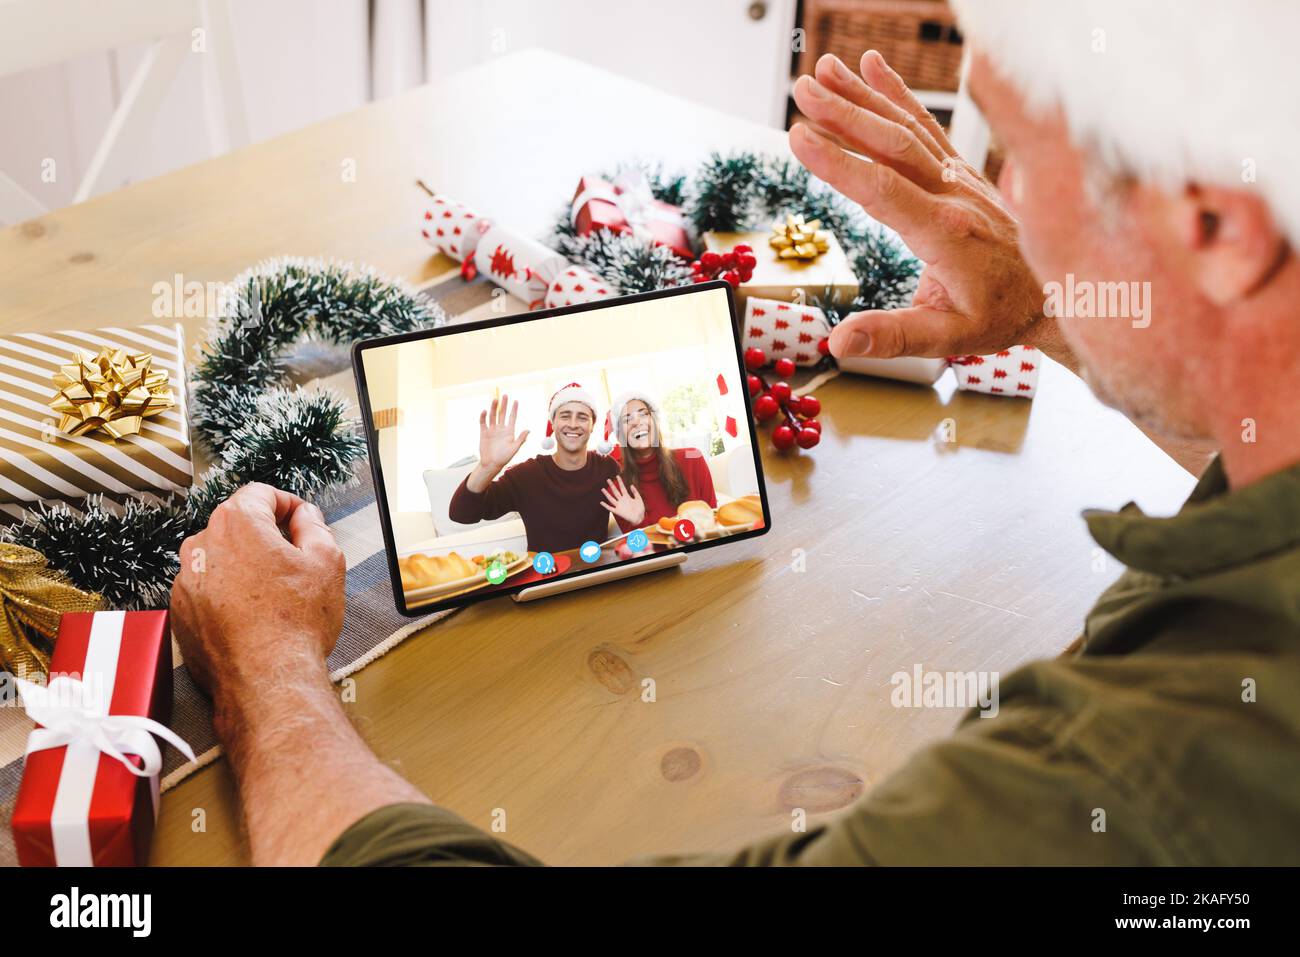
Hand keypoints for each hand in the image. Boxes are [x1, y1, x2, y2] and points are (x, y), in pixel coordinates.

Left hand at [170, 483, 345, 704]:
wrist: (267, 679)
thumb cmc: (295, 623)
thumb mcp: (326, 561)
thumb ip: (314, 526)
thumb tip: (304, 518)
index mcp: (236, 523)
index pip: (259, 493)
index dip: (287, 503)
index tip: (300, 519)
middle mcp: (201, 546)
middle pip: (237, 525)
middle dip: (265, 536)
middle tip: (294, 558)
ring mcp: (185, 581)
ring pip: (220, 559)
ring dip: (244, 566)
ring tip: (274, 593)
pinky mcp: (180, 613)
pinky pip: (207, 590)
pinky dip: (227, 594)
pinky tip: (253, 616)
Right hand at [478, 393, 528, 473]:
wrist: (491, 464)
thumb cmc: (504, 457)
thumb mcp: (514, 448)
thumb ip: (521, 439)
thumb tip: (528, 430)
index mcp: (509, 431)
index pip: (512, 417)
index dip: (514, 409)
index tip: (516, 401)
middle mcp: (501, 429)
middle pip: (502, 414)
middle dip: (504, 405)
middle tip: (505, 395)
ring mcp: (492, 430)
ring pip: (493, 416)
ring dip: (493, 408)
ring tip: (495, 399)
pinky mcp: (484, 433)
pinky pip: (483, 422)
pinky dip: (483, 416)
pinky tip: (484, 411)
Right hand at [600, 476, 644, 526]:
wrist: (639, 518)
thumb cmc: (640, 509)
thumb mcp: (639, 499)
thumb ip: (635, 492)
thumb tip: (631, 485)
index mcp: (627, 497)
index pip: (622, 487)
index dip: (620, 482)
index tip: (617, 476)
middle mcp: (622, 500)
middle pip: (615, 491)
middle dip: (612, 485)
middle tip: (608, 479)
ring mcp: (619, 505)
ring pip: (611, 498)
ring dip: (607, 494)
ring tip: (603, 489)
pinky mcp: (617, 511)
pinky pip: (610, 508)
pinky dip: (606, 505)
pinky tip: (601, 502)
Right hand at [790, 52, 1047, 359]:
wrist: (1056, 293)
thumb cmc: (999, 317)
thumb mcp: (947, 339)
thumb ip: (891, 337)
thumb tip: (838, 342)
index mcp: (945, 233)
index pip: (883, 190)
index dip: (839, 163)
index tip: (799, 136)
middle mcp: (953, 195)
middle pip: (893, 144)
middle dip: (844, 113)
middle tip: (801, 90)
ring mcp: (959, 178)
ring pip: (907, 128)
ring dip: (863, 96)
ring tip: (822, 71)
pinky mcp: (960, 171)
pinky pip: (926, 125)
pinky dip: (897, 93)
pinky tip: (871, 68)